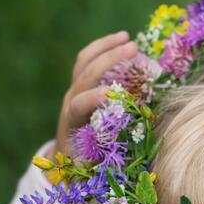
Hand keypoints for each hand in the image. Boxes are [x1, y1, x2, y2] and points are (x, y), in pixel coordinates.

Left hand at [53, 31, 137, 155]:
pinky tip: (120, 40)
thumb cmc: (85, 162)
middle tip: (133, 49)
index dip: (92, 98)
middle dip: (108, 59)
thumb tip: (138, 157)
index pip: (78, 105)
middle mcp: (71, 101)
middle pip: (85, 74)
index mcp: (72, 123)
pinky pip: (87, 60)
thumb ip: (111, 158)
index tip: (111, 93)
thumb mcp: (94, 166)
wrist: (65, 153)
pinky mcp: (80, 83)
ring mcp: (74, 89)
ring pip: (84, 61)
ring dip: (105, 46)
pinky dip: (103, 48)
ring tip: (126, 37)